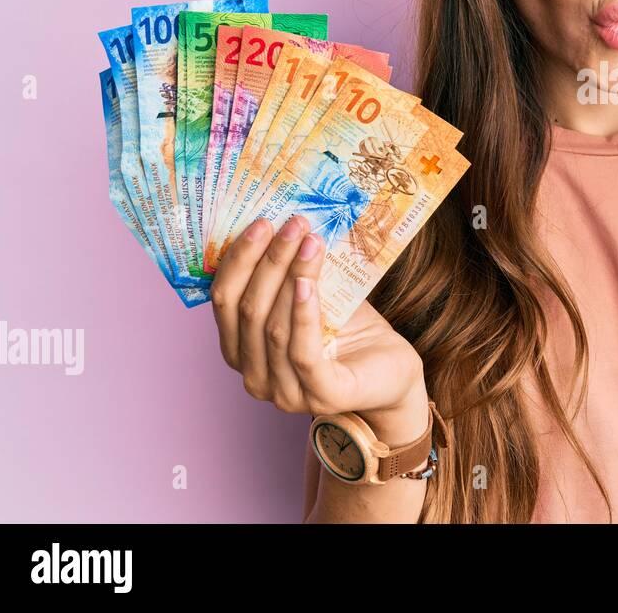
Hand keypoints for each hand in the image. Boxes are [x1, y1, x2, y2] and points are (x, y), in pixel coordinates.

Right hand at [209, 215, 427, 436]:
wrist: (393, 372)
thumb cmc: (350, 333)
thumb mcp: (316, 296)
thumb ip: (294, 272)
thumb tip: (288, 221)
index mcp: (242, 351)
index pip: (225, 301)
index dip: (239, 260)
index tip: (261, 223)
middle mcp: (255, 377)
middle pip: (248, 310)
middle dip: (268, 261)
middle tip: (292, 224)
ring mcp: (285, 393)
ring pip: (274, 328)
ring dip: (290, 276)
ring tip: (310, 242)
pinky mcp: (322, 396)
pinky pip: (302, 351)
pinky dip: (303, 313)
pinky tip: (307, 283)